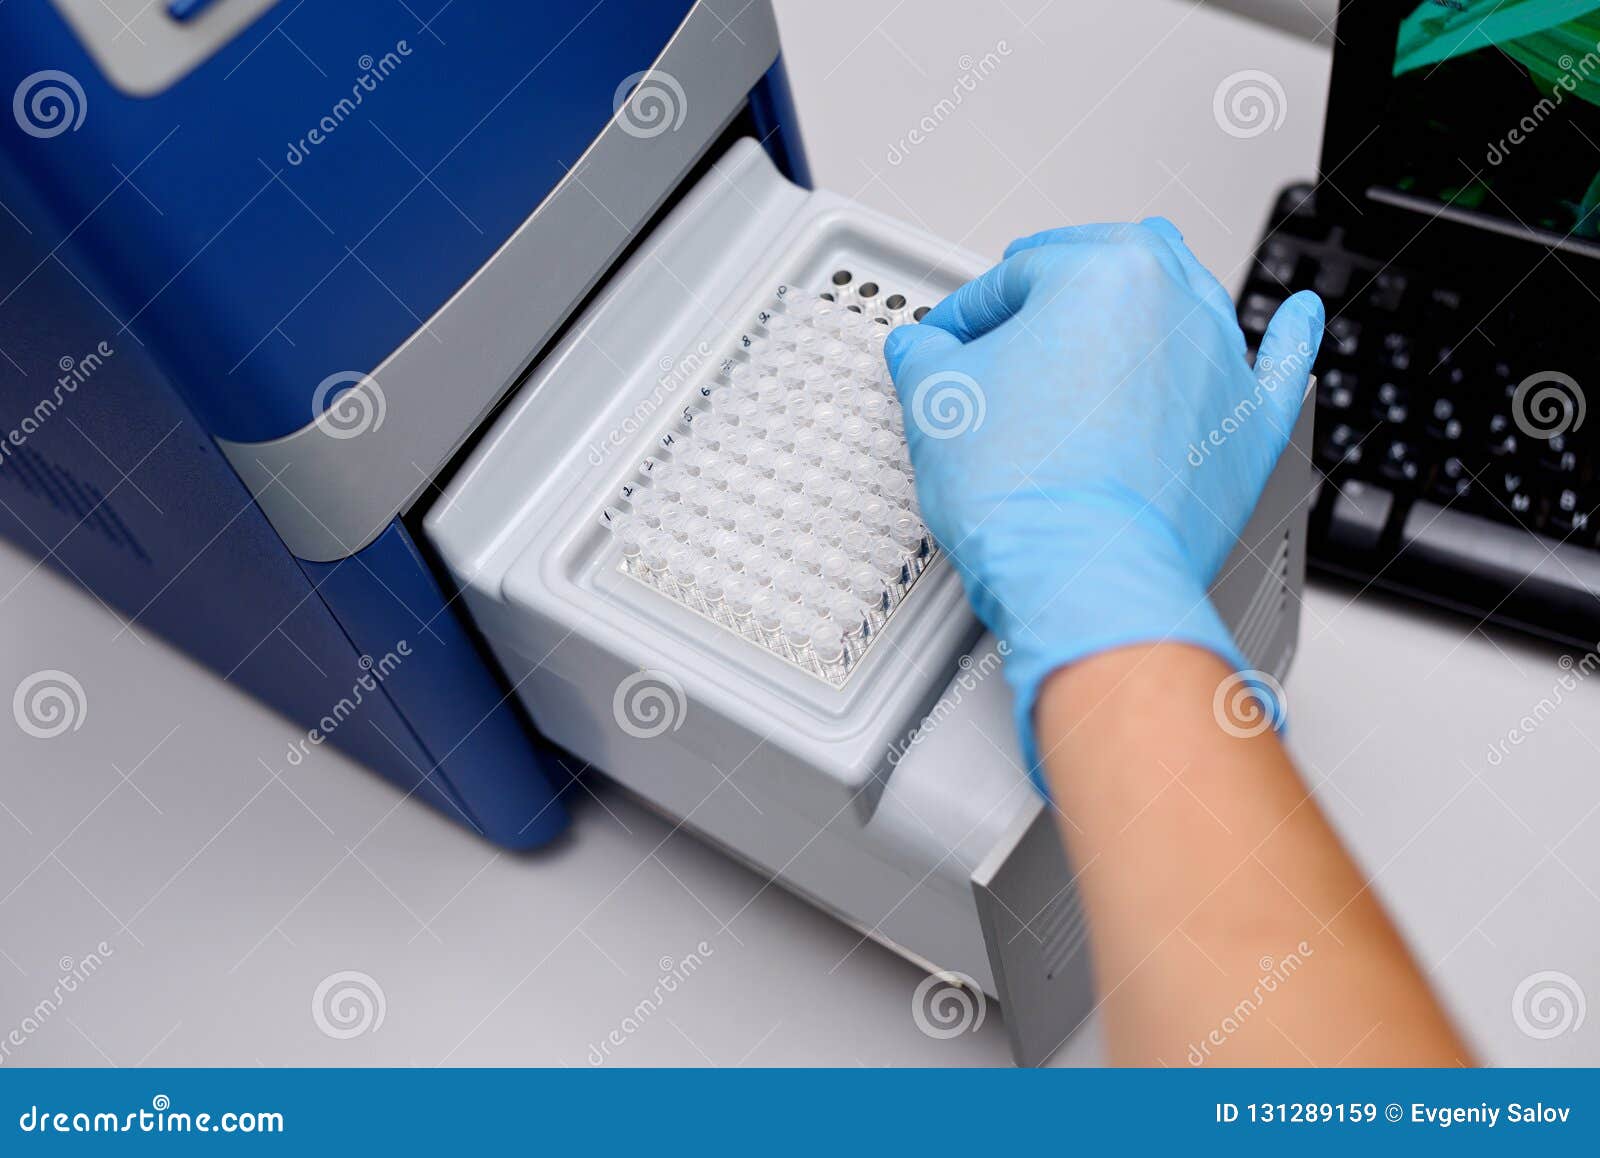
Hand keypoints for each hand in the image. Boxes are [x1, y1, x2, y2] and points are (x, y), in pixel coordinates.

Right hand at [882, 218, 1322, 786]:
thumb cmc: (1025, 495)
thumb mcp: (937, 405)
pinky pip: (1283, 365)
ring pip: (1190, 301)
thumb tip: (921, 352)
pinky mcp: (1251, 427)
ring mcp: (1222, 364)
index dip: (970, 312)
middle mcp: (1176, 304)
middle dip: (1060, 283)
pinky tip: (1296, 316)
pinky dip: (1289, 337)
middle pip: (1111, 265)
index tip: (950, 343)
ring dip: (1149, 300)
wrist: (1083, 577)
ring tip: (1114, 317)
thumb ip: (924, 358)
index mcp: (1102, 273)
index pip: (1017, 274)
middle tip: (1020, 314)